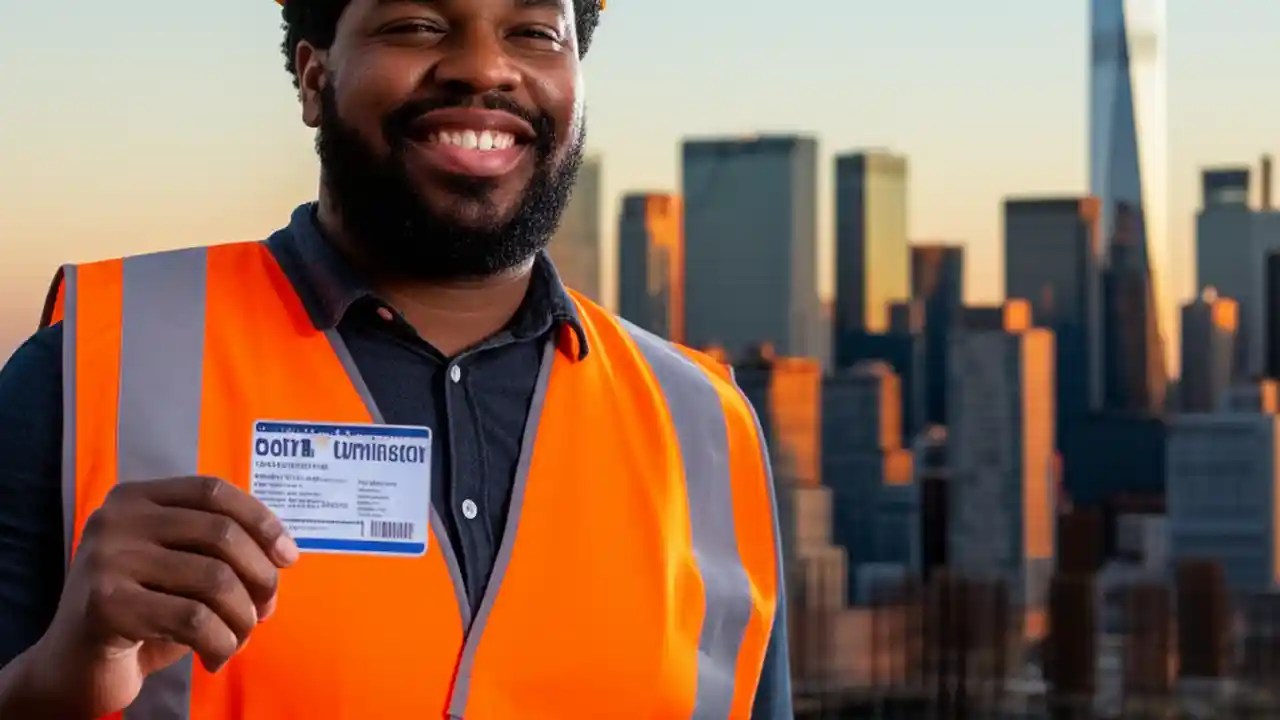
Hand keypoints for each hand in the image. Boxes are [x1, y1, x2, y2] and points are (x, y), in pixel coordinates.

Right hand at [29, 476, 297, 717]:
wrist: (73, 667)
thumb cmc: (140, 613)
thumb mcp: (179, 568)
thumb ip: (218, 549)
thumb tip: (282, 554)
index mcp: (136, 499)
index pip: (213, 490)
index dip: (261, 521)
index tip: (288, 557)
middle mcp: (116, 519)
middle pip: (221, 533)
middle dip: (260, 576)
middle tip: (265, 610)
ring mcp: (107, 560)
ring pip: (214, 579)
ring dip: (242, 617)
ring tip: (239, 638)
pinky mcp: (106, 606)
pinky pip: (194, 619)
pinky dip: (220, 643)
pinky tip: (214, 657)